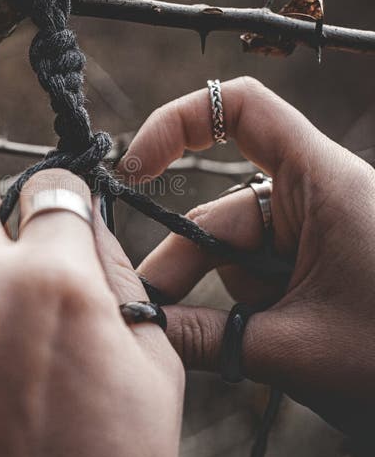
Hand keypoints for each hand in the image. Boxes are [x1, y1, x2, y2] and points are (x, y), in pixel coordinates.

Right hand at [118, 76, 374, 438]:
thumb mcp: (296, 347)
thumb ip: (210, 338)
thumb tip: (139, 327)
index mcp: (323, 182)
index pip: (243, 109)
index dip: (180, 120)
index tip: (132, 166)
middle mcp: (316, 195)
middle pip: (220, 211)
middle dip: (181, 266)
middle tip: (143, 314)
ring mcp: (317, 231)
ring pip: (236, 253)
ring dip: (220, 301)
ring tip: (227, 347)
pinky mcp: (318, 263)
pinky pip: (259, 274)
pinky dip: (246, 311)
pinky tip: (258, 347)